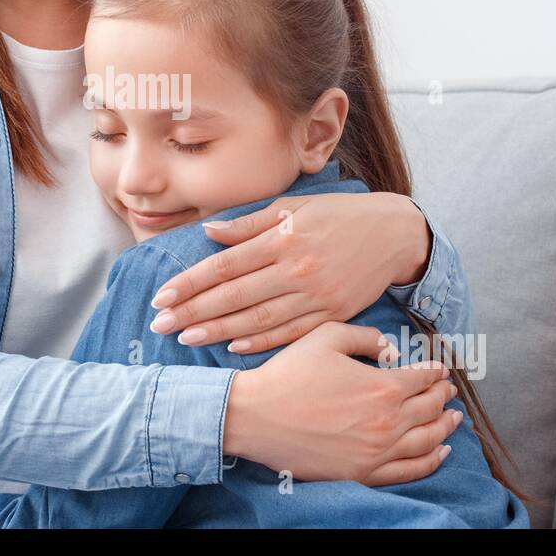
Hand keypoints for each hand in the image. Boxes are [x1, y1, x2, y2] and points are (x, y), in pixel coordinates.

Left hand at [150, 191, 429, 352]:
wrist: (395, 234)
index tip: (162, 297)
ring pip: (258, 320)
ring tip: (187, 338)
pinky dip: (260, 342)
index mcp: (283, 240)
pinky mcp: (333, 316)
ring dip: (219, 332)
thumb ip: (249, 224)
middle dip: (193, 312)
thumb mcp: (293, 208)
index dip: (190, 283)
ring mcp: (316, 297)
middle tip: (160, 325)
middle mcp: (297, 270)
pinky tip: (234, 347)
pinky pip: (290, 333)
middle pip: (234, 296)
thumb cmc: (339, 215)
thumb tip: (208, 232)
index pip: (225, 266)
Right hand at [223, 321, 458, 484]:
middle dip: (443, 397)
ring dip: (445, 427)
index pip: (423, 378)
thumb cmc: (289, 374)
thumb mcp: (326, 336)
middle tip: (448, 390)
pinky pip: (410, 471)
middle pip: (430, 409)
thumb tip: (390, 349)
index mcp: (382, 386)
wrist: (257, 416)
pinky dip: (431, 461)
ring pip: (427, 441)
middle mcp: (388, 422)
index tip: (439, 369)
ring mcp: (378, 452)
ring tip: (453, 419)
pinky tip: (440, 452)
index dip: (436, 371)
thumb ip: (365, 337)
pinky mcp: (364, 473)